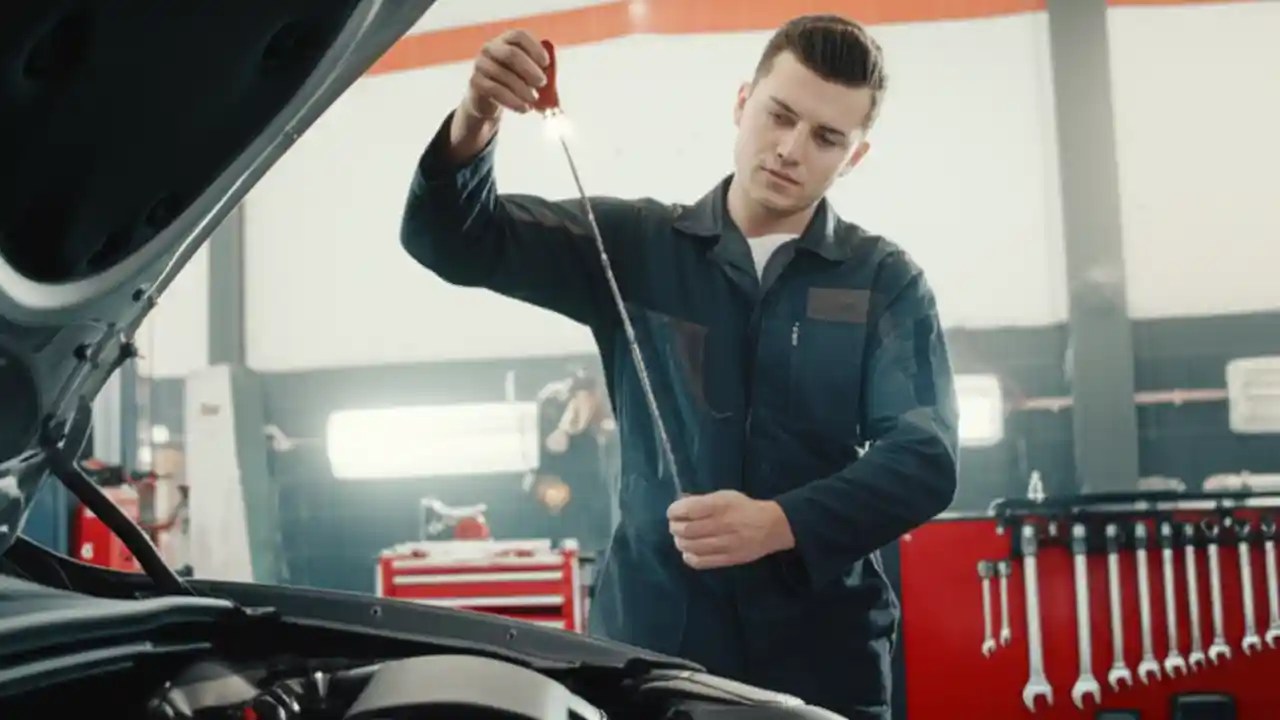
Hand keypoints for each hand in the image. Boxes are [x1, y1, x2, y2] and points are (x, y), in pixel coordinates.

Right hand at [462, 29, 550, 119]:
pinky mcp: (475, 82)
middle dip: (529, 69)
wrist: (489, 101)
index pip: (519, 36)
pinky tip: (524, 108)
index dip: (535, 48)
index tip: (546, 64)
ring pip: (504, 74)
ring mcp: (481, 64)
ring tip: (534, 100)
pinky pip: (495, 90)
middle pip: (511, 54)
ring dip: (523, 89)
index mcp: (506, 41)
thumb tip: (551, 86)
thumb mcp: (529, 76)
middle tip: (542, 83)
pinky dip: (513, 101)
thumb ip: (540, 76)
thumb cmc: (514, 83)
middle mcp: (491, 48)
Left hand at [667, 490, 795, 569]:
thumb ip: (702, 500)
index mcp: (720, 505)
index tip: (671, 513)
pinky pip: (701, 561)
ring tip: (681, 539)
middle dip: (675, 527)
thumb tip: (679, 503)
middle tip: (674, 526)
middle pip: (686, 529)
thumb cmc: (744, 508)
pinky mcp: (728, 559)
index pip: (688, 510)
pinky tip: (688, 552)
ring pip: (691, 546)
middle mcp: (722, 524)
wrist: (771, 526)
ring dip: (680, 542)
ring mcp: (725, 544)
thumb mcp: (724, 496)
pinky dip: (689, 557)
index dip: (674, 512)